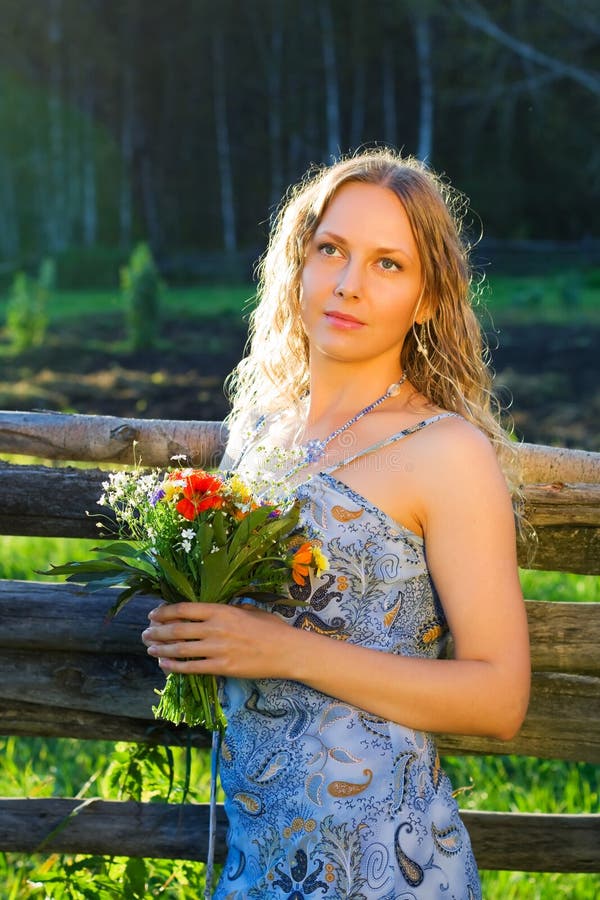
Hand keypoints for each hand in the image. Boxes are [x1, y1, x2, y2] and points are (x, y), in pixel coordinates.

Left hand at [141, 601, 293, 679]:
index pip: (184, 609)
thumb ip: (225, 610)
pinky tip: (164, 664)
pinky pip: (191, 667)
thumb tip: (206, 611)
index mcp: (221, 610)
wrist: (286, 651)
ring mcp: (218, 648)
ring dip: (161, 648)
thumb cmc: (270, 627)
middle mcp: (216, 628)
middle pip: (177, 629)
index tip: (153, 614)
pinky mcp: (222, 667)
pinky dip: (174, 665)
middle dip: (156, 631)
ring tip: (150, 648)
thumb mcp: (247, 610)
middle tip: (144, 633)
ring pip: (180, 648)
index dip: (164, 612)